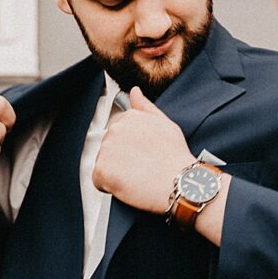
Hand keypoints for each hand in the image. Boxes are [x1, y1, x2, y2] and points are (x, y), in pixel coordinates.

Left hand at [92, 89, 195, 213]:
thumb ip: (145, 107)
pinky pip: (99, 181)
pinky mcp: (101, 170)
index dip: (129, 147)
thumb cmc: (174, 156)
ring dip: (115, 172)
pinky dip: (110, 186)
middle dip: (120, 159)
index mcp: (128, 117)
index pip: (117, 133)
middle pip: (108, 148)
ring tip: (137, 176)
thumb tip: (134, 92)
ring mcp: (106, 149)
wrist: (178, 181)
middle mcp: (114, 129)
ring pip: (103, 163)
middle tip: (141, 166)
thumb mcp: (165, 123)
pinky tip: (128, 184)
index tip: (141, 154)